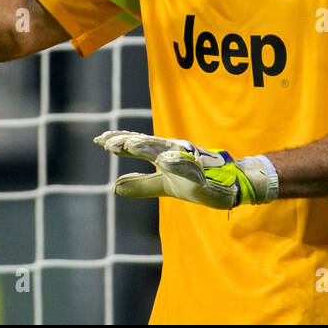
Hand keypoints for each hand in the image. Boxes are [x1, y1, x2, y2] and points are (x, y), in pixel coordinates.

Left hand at [94, 130, 277, 208]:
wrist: (228, 186)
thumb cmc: (195, 181)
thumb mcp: (164, 185)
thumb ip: (141, 184)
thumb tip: (114, 187)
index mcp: (164, 153)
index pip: (138, 144)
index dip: (119, 141)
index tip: (99, 140)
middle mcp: (174, 150)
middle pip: (147, 143)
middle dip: (128, 142)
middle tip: (109, 143)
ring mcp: (188, 159)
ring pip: (166, 149)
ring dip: (148, 146)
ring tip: (131, 145)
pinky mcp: (202, 172)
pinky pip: (188, 165)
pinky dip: (176, 162)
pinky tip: (164, 161)